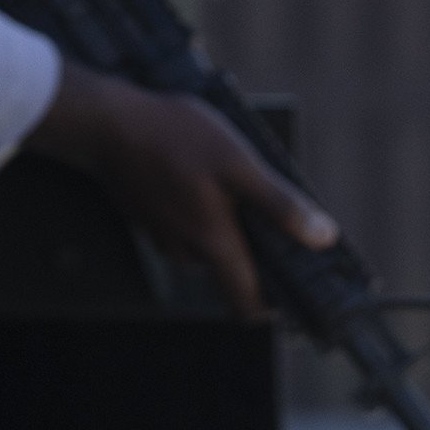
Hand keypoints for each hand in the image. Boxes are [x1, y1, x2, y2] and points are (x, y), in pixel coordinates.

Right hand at [26, 63, 337, 316]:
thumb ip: (281, 206)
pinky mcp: (151, 219)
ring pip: (208, 246)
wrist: (106, 122)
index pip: (247, 306)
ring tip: (230, 182)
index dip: (273, 307)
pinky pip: (186, 226)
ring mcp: (164, 238)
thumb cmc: (174, 139)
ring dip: (226, 224)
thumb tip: (323, 238)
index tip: (295, 291)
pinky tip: (200, 176)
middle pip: (232, 273)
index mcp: (214, 247)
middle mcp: (187, 254)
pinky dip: (200, 210)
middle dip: (254, 250)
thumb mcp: (240, 166)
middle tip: (268, 213)